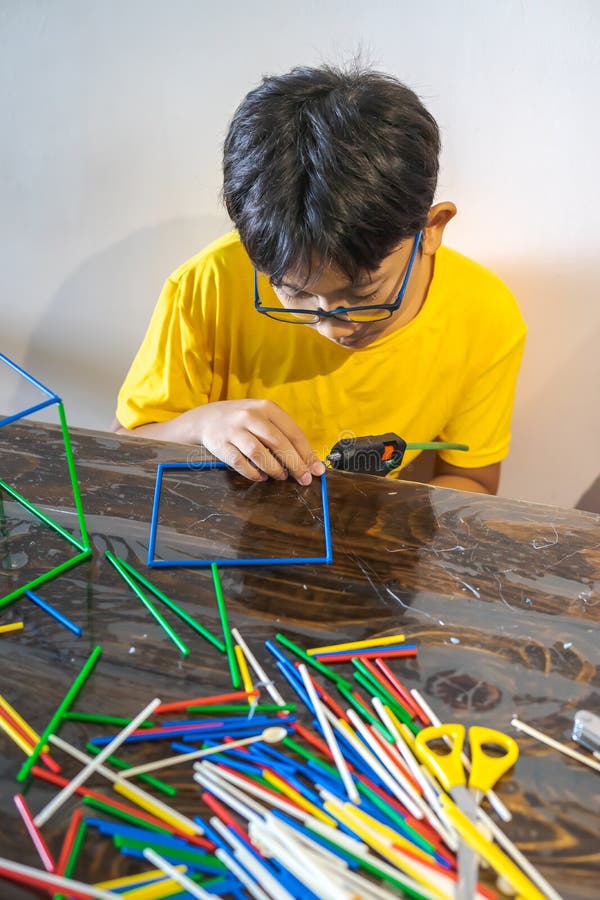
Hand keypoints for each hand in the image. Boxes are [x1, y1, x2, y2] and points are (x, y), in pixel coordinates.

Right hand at [180, 399, 325, 483]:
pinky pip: (240, 463)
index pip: (293, 432)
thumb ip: (285, 435)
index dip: (306, 453)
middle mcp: (250, 416)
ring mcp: (234, 430)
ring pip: (258, 453)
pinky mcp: (221, 445)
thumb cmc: (244, 421)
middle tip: (304, 479)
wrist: (206, 418)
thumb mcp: (264, 418)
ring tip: (281, 476)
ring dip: (274, 469)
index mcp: (267, 407)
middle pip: (278, 443)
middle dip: (295, 464)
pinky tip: (261, 477)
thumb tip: (309, 462)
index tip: (316, 470)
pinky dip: (253, 473)